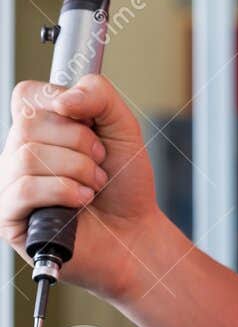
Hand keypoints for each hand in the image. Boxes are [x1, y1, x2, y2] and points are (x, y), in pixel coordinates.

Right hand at [0, 74, 162, 303]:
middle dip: (79, 142)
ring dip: (77, 170)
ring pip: (28, 156)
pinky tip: (82, 201)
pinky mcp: (9, 217)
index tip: (88, 121)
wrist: (135, 231)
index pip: (26, 95)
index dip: (58, 101)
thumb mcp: (122, 126)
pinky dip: (64, 191)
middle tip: (99, 161)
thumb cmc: (125, 183)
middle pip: (30, 124)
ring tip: (94, 185)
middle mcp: (18, 154)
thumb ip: (98, 95)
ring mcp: (10, 184)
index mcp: (40, 129)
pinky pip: (25, 189)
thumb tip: (62, 99)